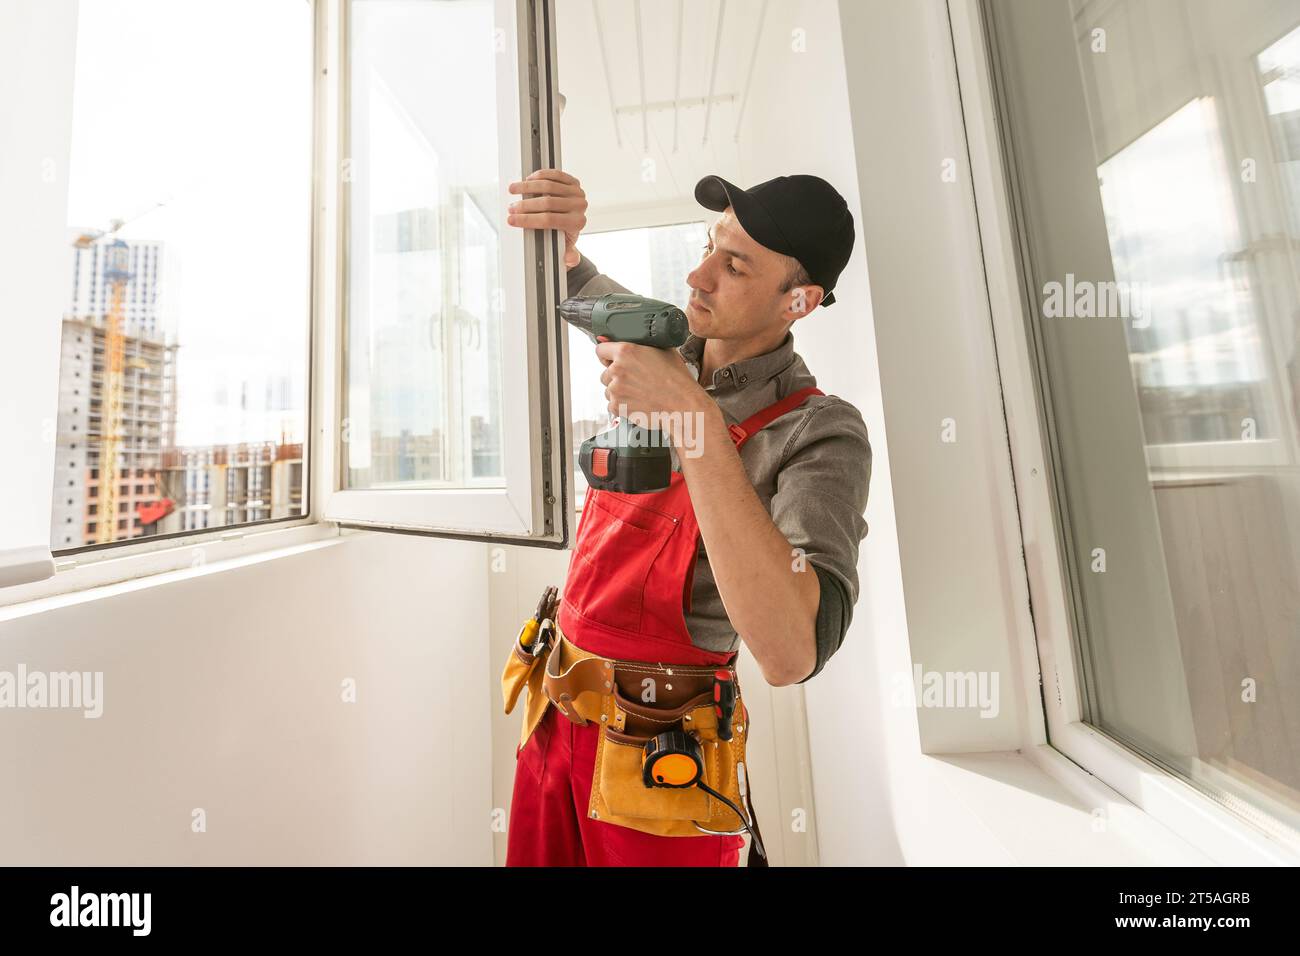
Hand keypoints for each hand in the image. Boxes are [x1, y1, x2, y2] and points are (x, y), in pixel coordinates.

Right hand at [506, 168, 586, 267]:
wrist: (575, 222)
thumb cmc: (565, 235)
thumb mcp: (566, 250)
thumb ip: (569, 257)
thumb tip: (570, 259)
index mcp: (576, 223)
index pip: (548, 220)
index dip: (527, 219)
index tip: (512, 219)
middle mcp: (579, 206)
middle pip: (546, 202)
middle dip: (524, 205)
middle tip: (511, 208)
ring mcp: (577, 192)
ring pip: (548, 185)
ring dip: (527, 187)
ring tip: (513, 190)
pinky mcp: (573, 181)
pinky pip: (555, 174)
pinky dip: (539, 175)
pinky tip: (528, 180)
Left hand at [595, 341, 710, 442]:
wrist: (683, 405)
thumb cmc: (677, 379)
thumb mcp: (663, 350)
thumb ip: (640, 343)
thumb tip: (619, 340)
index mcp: (626, 352)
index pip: (601, 349)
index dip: (607, 354)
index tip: (611, 359)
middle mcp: (617, 369)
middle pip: (605, 372)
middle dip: (617, 375)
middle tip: (636, 379)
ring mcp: (616, 389)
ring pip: (609, 389)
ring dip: (619, 390)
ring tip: (639, 392)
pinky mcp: (617, 407)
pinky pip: (612, 405)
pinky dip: (622, 405)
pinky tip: (638, 401)